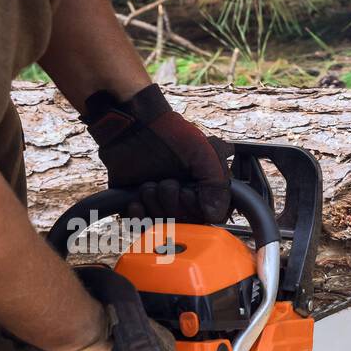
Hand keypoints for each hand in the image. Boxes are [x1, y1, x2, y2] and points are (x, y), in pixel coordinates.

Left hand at [82, 84, 231, 223]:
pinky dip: (138, 216)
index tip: (187, 192)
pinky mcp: (139, 204)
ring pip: (162, 224)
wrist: (133, 125)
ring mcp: (161, 202)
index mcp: (205, 189)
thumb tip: (214, 216)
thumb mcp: (204, 154)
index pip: (209, 218)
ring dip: (154, 204)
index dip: (196, 210)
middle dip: (173, 204)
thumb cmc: (171, 134)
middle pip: (184, 224)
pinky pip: (140, 225)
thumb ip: (217, 185)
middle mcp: (185, 199)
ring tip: (149, 184)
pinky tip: (136, 199)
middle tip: (167, 183)